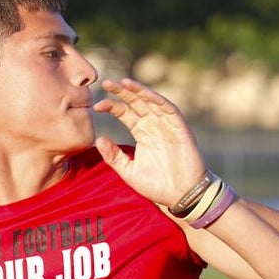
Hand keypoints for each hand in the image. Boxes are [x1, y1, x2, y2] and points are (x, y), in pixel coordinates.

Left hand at [92, 78, 207, 207]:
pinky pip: (169, 110)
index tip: (97, 105)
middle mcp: (154, 125)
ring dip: (139, 91)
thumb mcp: (129, 171)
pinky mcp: (180, 129)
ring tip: (124, 82)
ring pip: (152, 102)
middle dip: (123, 92)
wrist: (181, 195)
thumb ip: (113, 156)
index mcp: (142, 133)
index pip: (125, 113)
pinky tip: (146, 94)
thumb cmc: (157, 185)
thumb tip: (97, 139)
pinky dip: (158, 100)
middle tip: (107, 82)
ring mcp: (167, 125)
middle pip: (137, 103)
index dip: (112, 106)